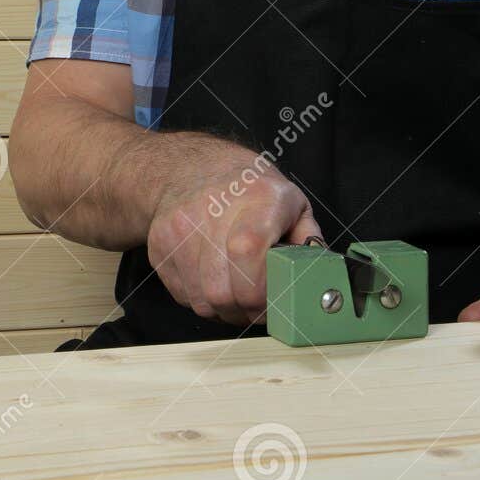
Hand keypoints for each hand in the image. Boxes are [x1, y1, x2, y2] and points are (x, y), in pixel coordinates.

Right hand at [146, 144, 322, 325]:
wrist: (188, 168)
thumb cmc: (247, 187)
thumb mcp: (291, 201)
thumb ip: (308, 240)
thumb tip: (319, 278)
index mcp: (258, 199)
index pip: (250, 258)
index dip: (264, 294)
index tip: (276, 302)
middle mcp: (214, 212)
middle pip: (225, 292)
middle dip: (247, 310)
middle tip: (258, 305)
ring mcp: (181, 230)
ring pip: (203, 301)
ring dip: (225, 309)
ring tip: (237, 292)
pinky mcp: (160, 246)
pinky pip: (183, 296)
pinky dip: (202, 298)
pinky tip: (213, 279)